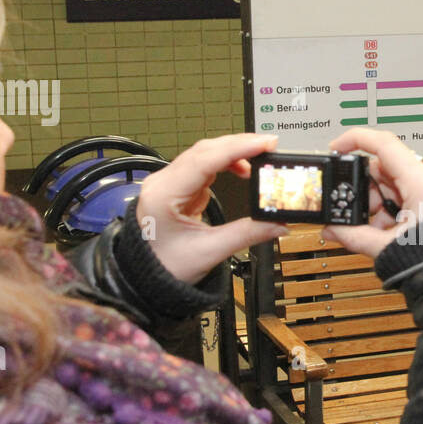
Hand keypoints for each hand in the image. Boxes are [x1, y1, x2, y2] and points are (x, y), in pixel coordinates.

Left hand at [134, 134, 288, 283]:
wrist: (144, 279)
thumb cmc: (166, 267)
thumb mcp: (210, 251)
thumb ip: (247, 234)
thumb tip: (278, 223)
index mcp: (164, 195)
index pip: (204, 160)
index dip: (236, 149)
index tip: (263, 144)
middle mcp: (163, 183)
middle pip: (204, 151)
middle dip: (238, 145)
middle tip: (269, 146)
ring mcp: (169, 183)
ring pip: (205, 155)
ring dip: (233, 152)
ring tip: (259, 157)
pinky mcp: (179, 188)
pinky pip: (205, 166)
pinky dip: (226, 163)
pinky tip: (242, 169)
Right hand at [320, 128, 422, 257]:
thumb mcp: (388, 246)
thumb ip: (354, 236)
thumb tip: (333, 230)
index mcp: (422, 181)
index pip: (383, 144)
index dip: (355, 140)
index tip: (337, 147)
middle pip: (387, 169)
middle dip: (368, 191)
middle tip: (358, 214)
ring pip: (397, 184)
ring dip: (381, 204)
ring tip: (379, 231)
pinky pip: (412, 194)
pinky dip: (396, 210)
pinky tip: (390, 231)